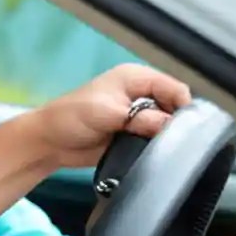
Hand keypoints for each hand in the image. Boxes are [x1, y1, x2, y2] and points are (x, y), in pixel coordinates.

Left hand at [22, 64, 191, 168]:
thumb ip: (140, 118)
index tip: (186, 128)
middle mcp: (141, 95)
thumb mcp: (107, 113)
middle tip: (177, 144)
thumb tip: (170, 126)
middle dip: (177, 124)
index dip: (183, 106)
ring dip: (167, 139)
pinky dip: (158, 148)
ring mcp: (138, 117)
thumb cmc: (71, 117)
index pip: (175, 88)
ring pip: (168, 127)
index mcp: (136, 78)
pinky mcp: (134, 136)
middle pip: (175, 108)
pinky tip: (159, 158)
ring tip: (169, 152)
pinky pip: (156, 142)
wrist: (49, 142)